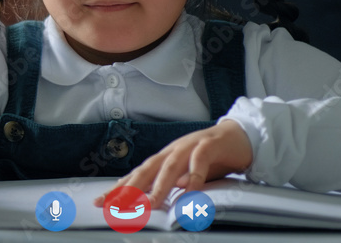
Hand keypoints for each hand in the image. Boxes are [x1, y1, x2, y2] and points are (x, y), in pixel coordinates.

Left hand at [93, 120, 252, 208]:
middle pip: (147, 169)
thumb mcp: (187, 175)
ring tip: (150, 203)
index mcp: (165, 158)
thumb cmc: (211, 157)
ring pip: (170, 165)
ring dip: (159, 185)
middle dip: (129, 187)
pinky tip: (190, 191)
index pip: (138, 174)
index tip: (100, 202)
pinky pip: (199, 160)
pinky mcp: (210, 144)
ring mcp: (190, 145)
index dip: (119, 188)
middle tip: (116, 205)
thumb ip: (171, 186)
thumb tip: (151, 203)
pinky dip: (194, 176)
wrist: (240, 136)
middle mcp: (173, 150)